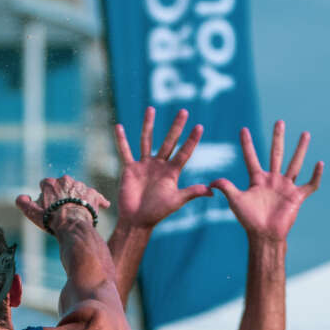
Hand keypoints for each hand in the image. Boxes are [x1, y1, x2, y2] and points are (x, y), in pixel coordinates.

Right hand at [14, 174, 109, 232]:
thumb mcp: (33, 213)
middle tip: (62, 211)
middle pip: (62, 187)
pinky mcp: (92, 194)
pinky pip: (96, 196)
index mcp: (50, 183)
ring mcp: (80, 186)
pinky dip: (98, 201)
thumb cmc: (52, 220)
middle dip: (62, 196)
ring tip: (77, 213)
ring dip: (77, 198)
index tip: (49, 206)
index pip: (45, 185)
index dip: (46, 196)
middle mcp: (65, 180)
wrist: (73, 226)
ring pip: (77, 190)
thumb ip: (23, 203)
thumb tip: (20, 198)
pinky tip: (104, 205)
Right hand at [113, 107, 211, 229]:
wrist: (137, 220)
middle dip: (176, 127)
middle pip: (169, 141)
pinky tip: (118, 127)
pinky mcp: (130, 168)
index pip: (184, 152)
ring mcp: (144, 165)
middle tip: (184, 111)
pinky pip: (125, 151)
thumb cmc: (157, 213)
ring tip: (151, 108)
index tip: (200, 126)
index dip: (192, 140)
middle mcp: (159, 165)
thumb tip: (211, 191)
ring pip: (147, 140)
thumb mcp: (176, 201)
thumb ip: (191, 193)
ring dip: (148, 125)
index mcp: (171, 172)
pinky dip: (121, 140)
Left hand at [210, 122, 323, 242]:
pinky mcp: (296, 196)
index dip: (246, 144)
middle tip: (279, 122)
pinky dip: (316, 176)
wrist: (264, 235)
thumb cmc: (250, 221)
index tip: (243, 130)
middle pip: (276, 154)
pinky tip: (319, 164)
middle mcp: (273, 180)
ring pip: (295, 163)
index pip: (251, 158)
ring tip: (305, 134)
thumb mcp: (236, 201)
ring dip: (301, 149)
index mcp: (258, 179)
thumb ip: (226, 188)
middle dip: (277, 138)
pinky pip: (309, 184)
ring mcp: (286, 187)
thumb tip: (211, 182)